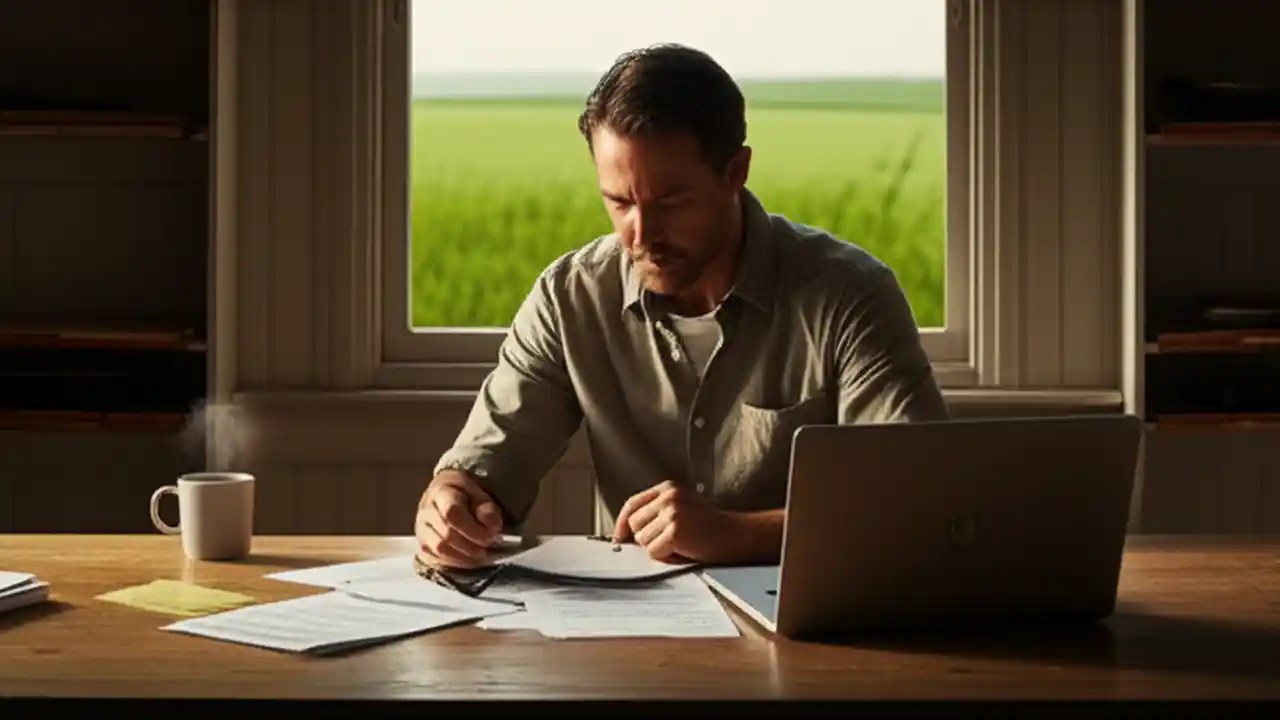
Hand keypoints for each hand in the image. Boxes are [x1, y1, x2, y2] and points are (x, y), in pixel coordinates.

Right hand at [415, 470, 502, 568]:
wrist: (448, 499)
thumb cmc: (468, 498)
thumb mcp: (482, 497)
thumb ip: (489, 511)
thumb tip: (491, 526)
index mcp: (441, 492)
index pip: (451, 513)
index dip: (472, 530)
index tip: (490, 536)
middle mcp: (425, 511)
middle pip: (446, 535)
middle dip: (472, 545)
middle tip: (489, 545)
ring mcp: (420, 529)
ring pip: (440, 549)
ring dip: (465, 556)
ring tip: (481, 553)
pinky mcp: (422, 545)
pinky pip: (436, 559)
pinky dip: (456, 562)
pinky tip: (470, 559)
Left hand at [612, 480, 741, 562]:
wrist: (736, 535)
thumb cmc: (710, 527)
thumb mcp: (682, 508)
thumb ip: (656, 513)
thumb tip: (626, 533)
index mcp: (668, 488)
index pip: (633, 504)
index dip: (622, 523)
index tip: (619, 537)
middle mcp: (668, 496)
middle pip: (635, 525)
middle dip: (647, 538)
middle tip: (671, 540)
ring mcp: (672, 512)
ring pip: (643, 540)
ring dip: (658, 548)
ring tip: (680, 544)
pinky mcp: (675, 530)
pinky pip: (655, 552)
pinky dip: (667, 557)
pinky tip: (684, 550)